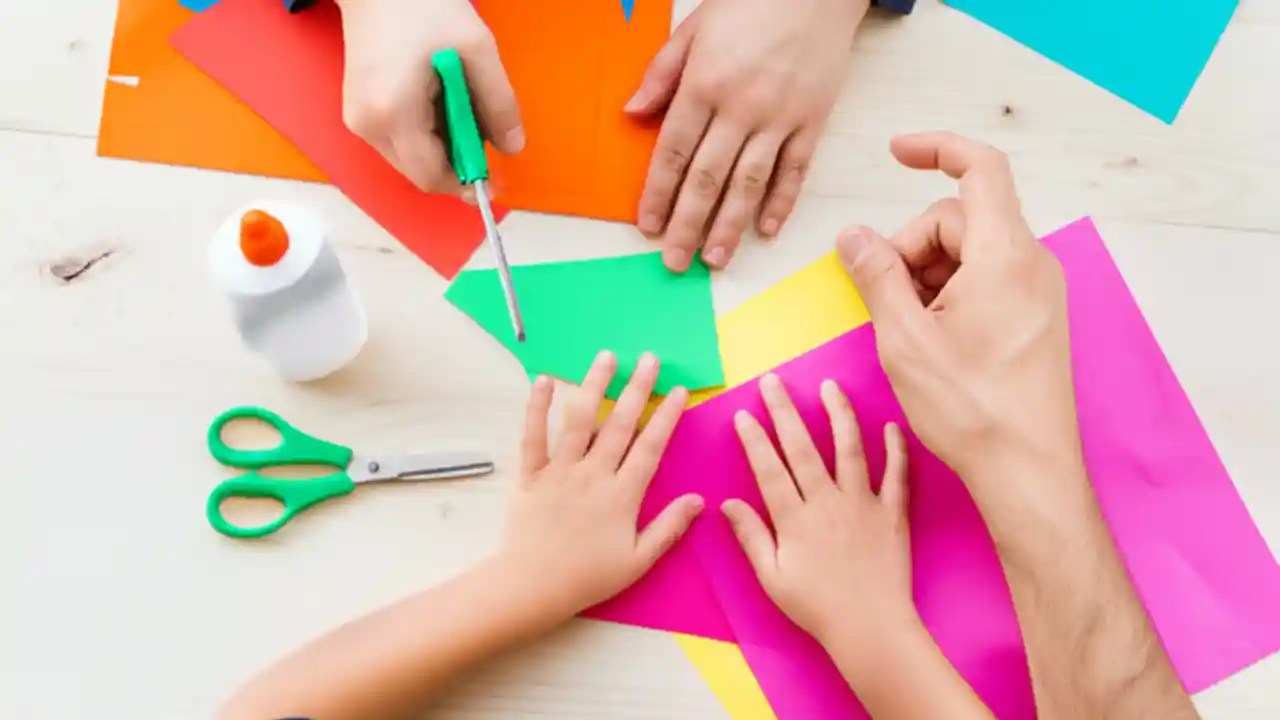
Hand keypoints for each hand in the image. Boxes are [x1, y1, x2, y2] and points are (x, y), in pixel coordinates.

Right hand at [338, 0, 523, 193]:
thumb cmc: (424, 6)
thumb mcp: (476, 49)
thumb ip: (498, 102)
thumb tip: (513, 147)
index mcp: (393, 114)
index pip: (432, 177)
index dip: (467, 182)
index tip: (495, 173)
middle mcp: (367, 127)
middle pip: (420, 173)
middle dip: (456, 162)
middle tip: (481, 127)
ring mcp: (357, 121)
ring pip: (410, 160)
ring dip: (442, 147)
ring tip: (457, 103)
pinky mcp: (357, 112)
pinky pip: (399, 142)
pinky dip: (425, 134)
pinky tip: (437, 100)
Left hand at [498, 351, 703, 618]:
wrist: (532, 586)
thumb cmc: (587, 577)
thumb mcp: (637, 560)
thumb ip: (668, 527)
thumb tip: (698, 500)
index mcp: (622, 495)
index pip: (650, 446)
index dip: (667, 416)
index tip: (679, 390)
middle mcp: (593, 474)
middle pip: (620, 423)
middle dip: (638, 387)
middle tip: (649, 358)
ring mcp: (560, 471)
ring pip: (580, 419)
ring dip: (594, 384)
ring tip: (606, 356)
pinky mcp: (531, 474)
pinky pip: (533, 435)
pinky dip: (537, 407)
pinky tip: (543, 380)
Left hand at [627, 0, 865, 271]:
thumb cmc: (750, 0)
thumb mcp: (694, 27)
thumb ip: (662, 74)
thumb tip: (633, 115)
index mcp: (704, 83)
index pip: (673, 151)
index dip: (658, 193)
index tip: (647, 227)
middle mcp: (741, 106)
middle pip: (708, 178)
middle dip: (687, 224)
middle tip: (674, 262)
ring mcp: (780, 116)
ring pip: (749, 183)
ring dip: (730, 226)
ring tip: (715, 259)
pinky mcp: (813, 120)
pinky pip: (795, 170)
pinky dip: (780, 202)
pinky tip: (766, 230)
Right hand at [724, 374, 915, 646]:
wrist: (871, 628)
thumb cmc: (816, 608)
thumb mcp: (772, 578)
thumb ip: (751, 537)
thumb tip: (727, 503)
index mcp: (795, 519)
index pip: (769, 469)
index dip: (755, 439)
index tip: (743, 414)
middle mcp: (828, 503)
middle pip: (802, 447)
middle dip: (785, 411)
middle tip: (773, 381)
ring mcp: (863, 504)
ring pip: (849, 448)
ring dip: (838, 414)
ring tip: (829, 385)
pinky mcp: (892, 514)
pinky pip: (896, 475)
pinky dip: (895, 448)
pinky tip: (889, 425)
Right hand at [837, 132, 1082, 492]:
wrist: (1028, 469)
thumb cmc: (972, 410)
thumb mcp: (904, 338)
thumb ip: (876, 275)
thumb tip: (853, 235)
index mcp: (1005, 256)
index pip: (979, 169)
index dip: (936, 149)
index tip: (896, 151)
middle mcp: (1030, 264)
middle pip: (958, 219)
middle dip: (911, 245)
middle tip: (882, 297)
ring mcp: (1037, 291)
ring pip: (969, 251)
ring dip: (926, 273)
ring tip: (906, 328)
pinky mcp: (1034, 316)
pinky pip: (985, 279)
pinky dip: (948, 292)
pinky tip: (929, 336)